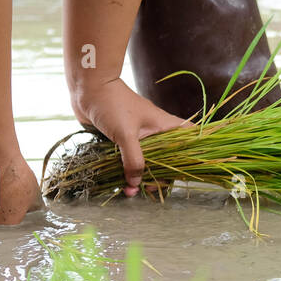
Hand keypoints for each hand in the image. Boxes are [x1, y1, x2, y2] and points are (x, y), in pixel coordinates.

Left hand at [72, 78, 188, 196]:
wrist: (86, 89)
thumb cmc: (112, 104)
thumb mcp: (126, 134)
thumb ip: (133, 160)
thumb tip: (135, 183)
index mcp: (165, 126)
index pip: (190, 138)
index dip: (194, 155)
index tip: (186, 173)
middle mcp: (155, 133)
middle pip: (168, 159)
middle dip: (161, 177)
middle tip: (149, 189)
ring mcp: (140, 137)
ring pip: (148, 162)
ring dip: (141, 177)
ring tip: (131, 191)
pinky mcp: (124, 140)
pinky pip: (130, 160)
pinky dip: (127, 172)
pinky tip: (121, 183)